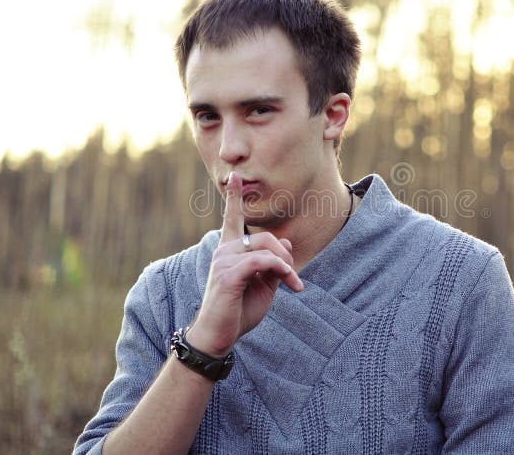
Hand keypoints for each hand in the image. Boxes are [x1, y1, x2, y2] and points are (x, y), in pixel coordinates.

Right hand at [189, 171, 303, 356]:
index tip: (233, 176)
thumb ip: (274, 264)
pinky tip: (289, 284)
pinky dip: (281, 270)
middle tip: (294, 279)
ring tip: (294, 285)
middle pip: (265, 237)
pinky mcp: (228, 274)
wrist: (219, 336)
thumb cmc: (239, 312)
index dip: (233, 198)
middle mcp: (223, 251)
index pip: (232, 219)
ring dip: (287, 267)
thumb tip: (286, 244)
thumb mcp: (264, 285)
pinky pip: (262, 261)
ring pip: (266, 248)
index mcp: (230, 251)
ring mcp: (223, 260)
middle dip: (286, 256)